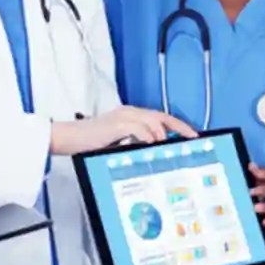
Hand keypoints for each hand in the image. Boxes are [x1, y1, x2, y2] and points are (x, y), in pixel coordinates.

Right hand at [51, 107, 197, 154]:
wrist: (71, 138)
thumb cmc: (92, 142)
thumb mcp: (119, 142)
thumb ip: (136, 142)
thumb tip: (155, 151)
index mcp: (132, 116)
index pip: (160, 118)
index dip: (178, 125)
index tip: (191, 135)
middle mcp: (130, 113)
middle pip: (161, 116)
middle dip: (179, 126)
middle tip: (192, 136)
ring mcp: (123, 116)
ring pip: (152, 119)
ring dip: (163, 132)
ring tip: (169, 144)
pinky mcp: (116, 124)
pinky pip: (137, 126)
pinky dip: (147, 134)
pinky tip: (152, 143)